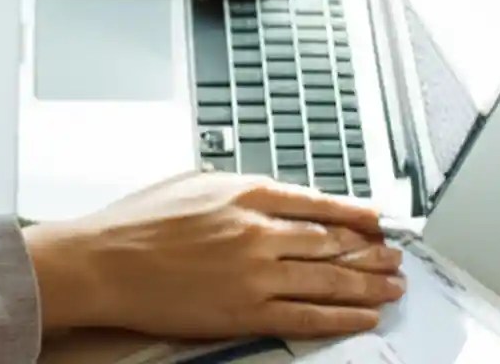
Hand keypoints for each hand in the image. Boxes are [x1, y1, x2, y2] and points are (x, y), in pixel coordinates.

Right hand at [23, 173, 403, 339]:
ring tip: (393, 286)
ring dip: (369, 283)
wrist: (104, 261)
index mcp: (246, 193)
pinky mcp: (246, 311)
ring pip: (329, 278)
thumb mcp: (191, 183)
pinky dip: (342, 317)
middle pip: (333, 241)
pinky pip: (308, 316)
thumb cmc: (136, 223)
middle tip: (395, 255)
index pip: (319, 202)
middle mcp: (259, 231)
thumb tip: (268, 196)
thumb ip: (237, 189)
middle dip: (371, 250)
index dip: (356, 213)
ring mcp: (256, 273)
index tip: (378, 219)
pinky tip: (364, 316)